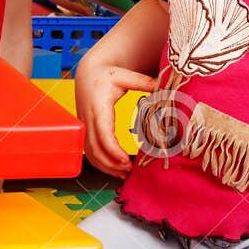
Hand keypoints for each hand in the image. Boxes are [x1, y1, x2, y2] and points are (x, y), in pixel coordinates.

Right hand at [74, 62, 156, 178]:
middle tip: (130, 171)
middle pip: (95, 148)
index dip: (113, 149)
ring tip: (125, 174)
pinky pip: (89, 152)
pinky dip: (100, 163)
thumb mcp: (125, 76)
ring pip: (90, 153)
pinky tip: (115, 169)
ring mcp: (84, 127)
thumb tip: (164, 87)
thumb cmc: (106, 75)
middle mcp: (88, 120)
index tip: (125, 160)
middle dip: (111, 163)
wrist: (87, 74)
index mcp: (98, 107)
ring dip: (105, 167)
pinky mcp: (85, 132)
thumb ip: (143, 82)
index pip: (103, 133)